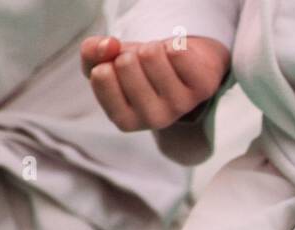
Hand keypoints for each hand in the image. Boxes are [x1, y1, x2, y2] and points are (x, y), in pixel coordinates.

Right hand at [81, 35, 230, 131]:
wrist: (182, 63)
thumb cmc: (139, 69)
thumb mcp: (105, 64)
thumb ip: (91, 54)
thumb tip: (109, 45)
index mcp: (125, 119)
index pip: (102, 76)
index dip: (107, 61)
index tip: (118, 68)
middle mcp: (154, 119)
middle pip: (126, 63)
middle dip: (130, 53)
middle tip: (143, 64)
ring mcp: (180, 105)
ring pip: (151, 55)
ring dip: (152, 48)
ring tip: (160, 61)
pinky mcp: (202, 88)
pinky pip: (177, 52)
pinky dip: (173, 45)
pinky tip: (178, 60)